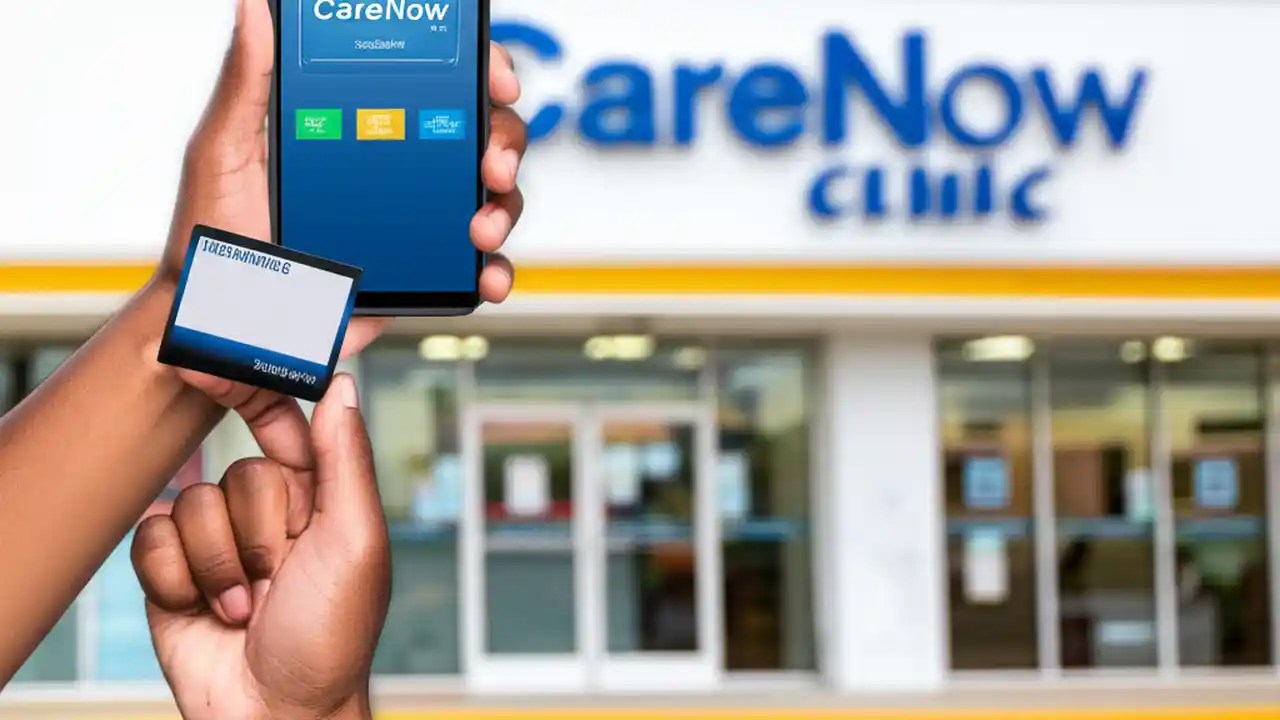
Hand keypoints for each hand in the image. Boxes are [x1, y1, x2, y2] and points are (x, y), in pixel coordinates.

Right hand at [132, 374, 388, 719]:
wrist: (273, 714)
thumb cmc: (331, 635)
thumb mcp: (355, 541)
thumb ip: (344, 460)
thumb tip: (341, 386)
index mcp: (319, 496)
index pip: (283, 423)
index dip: (251, 391)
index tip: (211, 361)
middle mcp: (266, 512)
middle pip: (235, 471)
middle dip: (255, 533)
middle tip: (279, 576)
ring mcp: (216, 541)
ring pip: (189, 505)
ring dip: (219, 567)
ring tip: (248, 607)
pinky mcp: (171, 571)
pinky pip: (152, 539)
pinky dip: (177, 580)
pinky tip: (206, 612)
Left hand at [160, 0, 523, 322]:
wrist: (218, 326)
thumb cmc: (212, 238)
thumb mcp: (223, 152)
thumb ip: (245, 82)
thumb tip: (254, 9)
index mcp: (357, 127)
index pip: (432, 82)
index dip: (478, 71)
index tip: (493, 77)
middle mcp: (395, 168)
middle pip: (477, 135)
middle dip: (503, 141)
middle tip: (490, 163)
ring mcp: (413, 222)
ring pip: (491, 197)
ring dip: (503, 206)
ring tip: (480, 229)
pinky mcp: (419, 275)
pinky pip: (475, 268)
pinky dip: (495, 271)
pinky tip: (486, 276)